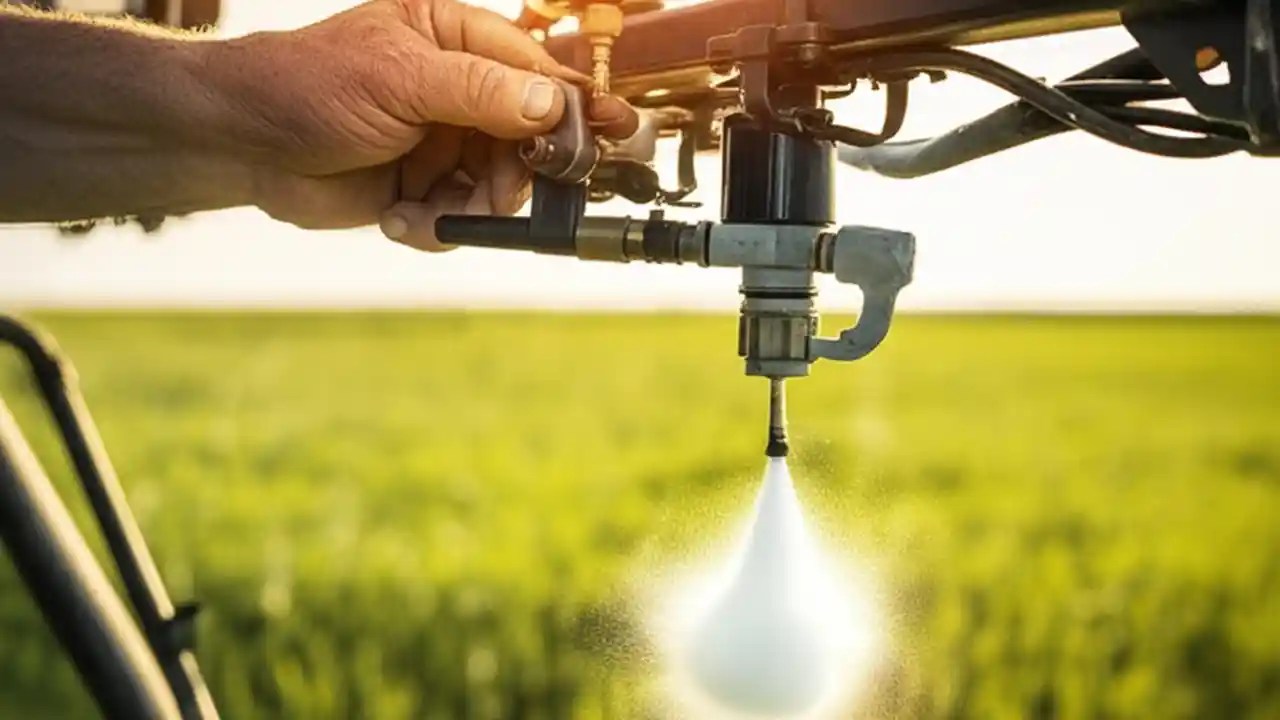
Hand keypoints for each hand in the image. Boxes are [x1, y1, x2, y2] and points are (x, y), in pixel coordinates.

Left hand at [211, 0, 636, 249]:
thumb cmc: (309, 86)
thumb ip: (481, 91)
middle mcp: (459, 89)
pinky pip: (463, 217)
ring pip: (501, 186)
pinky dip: (438, 226)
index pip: (535, 69)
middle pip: (530, 137)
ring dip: (474, 209)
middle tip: (502, 193)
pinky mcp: (426, 187)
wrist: (243, 144)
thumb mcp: (400, 78)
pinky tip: (399, 218)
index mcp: (457, 37)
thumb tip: (552, 104)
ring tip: (434, 210)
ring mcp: (444, 141)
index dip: (573, 104)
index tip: (611, 132)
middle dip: (518, 172)